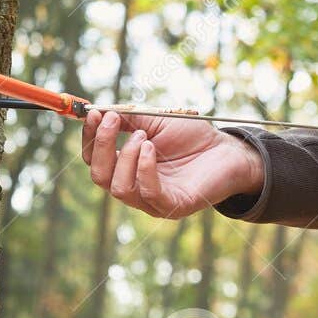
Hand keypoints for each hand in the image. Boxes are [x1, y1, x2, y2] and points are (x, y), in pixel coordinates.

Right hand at [80, 107, 263, 218]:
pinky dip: (144, 167)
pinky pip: (148, 193)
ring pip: (118, 188)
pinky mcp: (172, 206)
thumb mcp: (153, 121)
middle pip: (99, 176)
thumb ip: (127, 119)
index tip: (94, 113)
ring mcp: (152, 200)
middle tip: (113, 119)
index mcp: (126, 167)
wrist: (227, 149)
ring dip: (125, 156)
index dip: (90, 137)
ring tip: (143, 136)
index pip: (94, 159)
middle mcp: (134, 186)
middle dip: (101, 145)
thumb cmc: (191, 135)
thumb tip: (97, 112)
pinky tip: (151, 148)